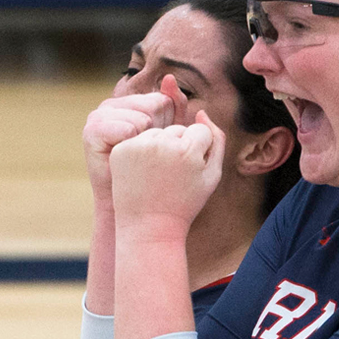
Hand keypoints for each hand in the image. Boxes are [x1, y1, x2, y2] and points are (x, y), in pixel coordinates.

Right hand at [83, 76, 190, 202]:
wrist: (128, 202)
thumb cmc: (151, 170)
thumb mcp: (168, 135)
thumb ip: (174, 106)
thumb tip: (170, 78)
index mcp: (127, 102)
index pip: (161, 101)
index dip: (166, 126)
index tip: (154, 145)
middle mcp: (111, 105)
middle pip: (153, 106)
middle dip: (156, 132)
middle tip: (143, 153)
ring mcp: (98, 116)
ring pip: (142, 118)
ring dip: (144, 141)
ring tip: (133, 155)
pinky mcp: (91, 131)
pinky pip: (127, 128)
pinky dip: (131, 144)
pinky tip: (122, 155)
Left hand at [109, 111, 225, 243]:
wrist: (149, 226)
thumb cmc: (185, 203)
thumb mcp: (211, 175)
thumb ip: (216, 140)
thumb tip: (201, 112)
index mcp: (188, 150)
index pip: (200, 131)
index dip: (198, 152)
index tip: (189, 173)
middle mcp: (162, 143)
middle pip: (177, 130)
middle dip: (178, 147)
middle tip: (172, 177)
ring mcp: (139, 146)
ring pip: (157, 132)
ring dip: (159, 147)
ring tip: (157, 176)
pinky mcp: (121, 150)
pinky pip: (138, 139)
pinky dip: (141, 152)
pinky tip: (142, 173)